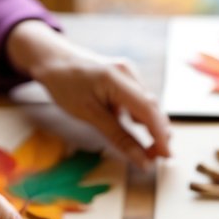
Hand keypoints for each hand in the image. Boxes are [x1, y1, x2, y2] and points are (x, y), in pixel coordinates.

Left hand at [6, 21, 171, 165]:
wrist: (52, 58)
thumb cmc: (65, 83)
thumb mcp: (88, 114)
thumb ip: (118, 137)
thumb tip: (141, 159)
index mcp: (117, 78)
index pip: (149, 111)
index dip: (161, 136)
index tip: (166, 156)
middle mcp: (129, 72)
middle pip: (153, 109)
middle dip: (158, 135)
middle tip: (155, 159)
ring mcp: (129, 73)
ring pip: (148, 107)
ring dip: (150, 129)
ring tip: (148, 151)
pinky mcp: (126, 78)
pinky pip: (139, 102)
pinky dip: (140, 119)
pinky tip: (134, 130)